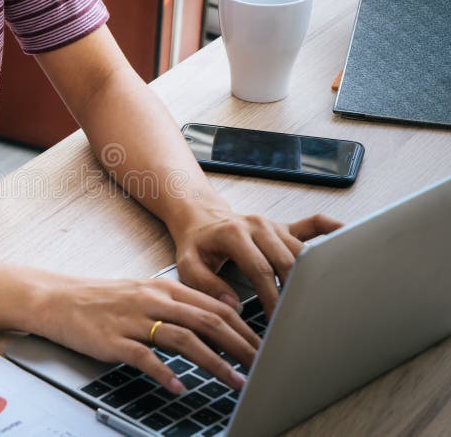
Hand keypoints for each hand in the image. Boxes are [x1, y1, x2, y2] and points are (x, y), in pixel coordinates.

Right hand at [33, 277, 260, 392]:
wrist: (58, 298)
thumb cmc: (103, 300)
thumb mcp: (144, 294)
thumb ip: (177, 306)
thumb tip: (215, 324)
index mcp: (164, 288)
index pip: (215, 306)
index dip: (244, 328)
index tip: (264, 346)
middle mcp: (152, 300)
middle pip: (207, 321)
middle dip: (240, 345)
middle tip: (262, 365)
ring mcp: (133, 320)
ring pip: (183, 339)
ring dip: (214, 362)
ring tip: (235, 381)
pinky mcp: (113, 340)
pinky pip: (145, 358)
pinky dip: (165, 374)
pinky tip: (179, 388)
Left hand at [171, 206, 342, 316]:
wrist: (200, 217)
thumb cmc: (196, 245)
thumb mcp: (188, 264)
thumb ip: (206, 284)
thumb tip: (233, 305)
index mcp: (235, 234)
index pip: (260, 269)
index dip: (271, 296)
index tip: (278, 320)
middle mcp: (258, 226)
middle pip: (287, 260)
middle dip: (296, 289)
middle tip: (303, 315)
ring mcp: (275, 225)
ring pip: (303, 250)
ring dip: (314, 274)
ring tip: (321, 299)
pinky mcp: (285, 226)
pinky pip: (315, 224)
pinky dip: (334, 231)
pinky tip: (350, 242)